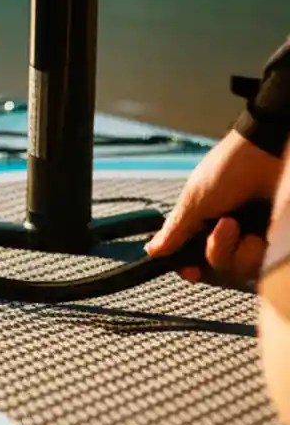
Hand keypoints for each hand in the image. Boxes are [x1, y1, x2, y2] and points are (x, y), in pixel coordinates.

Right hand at [144, 130, 282, 282]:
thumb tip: (151, 251)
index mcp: (203, 224)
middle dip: (215, 252)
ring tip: (239, 224)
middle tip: (224, 225)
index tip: (191, 272)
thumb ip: (175, 230)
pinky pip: (260, 266)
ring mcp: (252, 238)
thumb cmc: (231, 168)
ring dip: (233, 249)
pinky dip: (255, 253)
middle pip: (214, 269)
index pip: (190, 257)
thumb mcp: (194, 200)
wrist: (269, 152)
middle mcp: (227, 234)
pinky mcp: (274, 242)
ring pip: (236, 269)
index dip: (188, 267)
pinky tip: (259, 234)